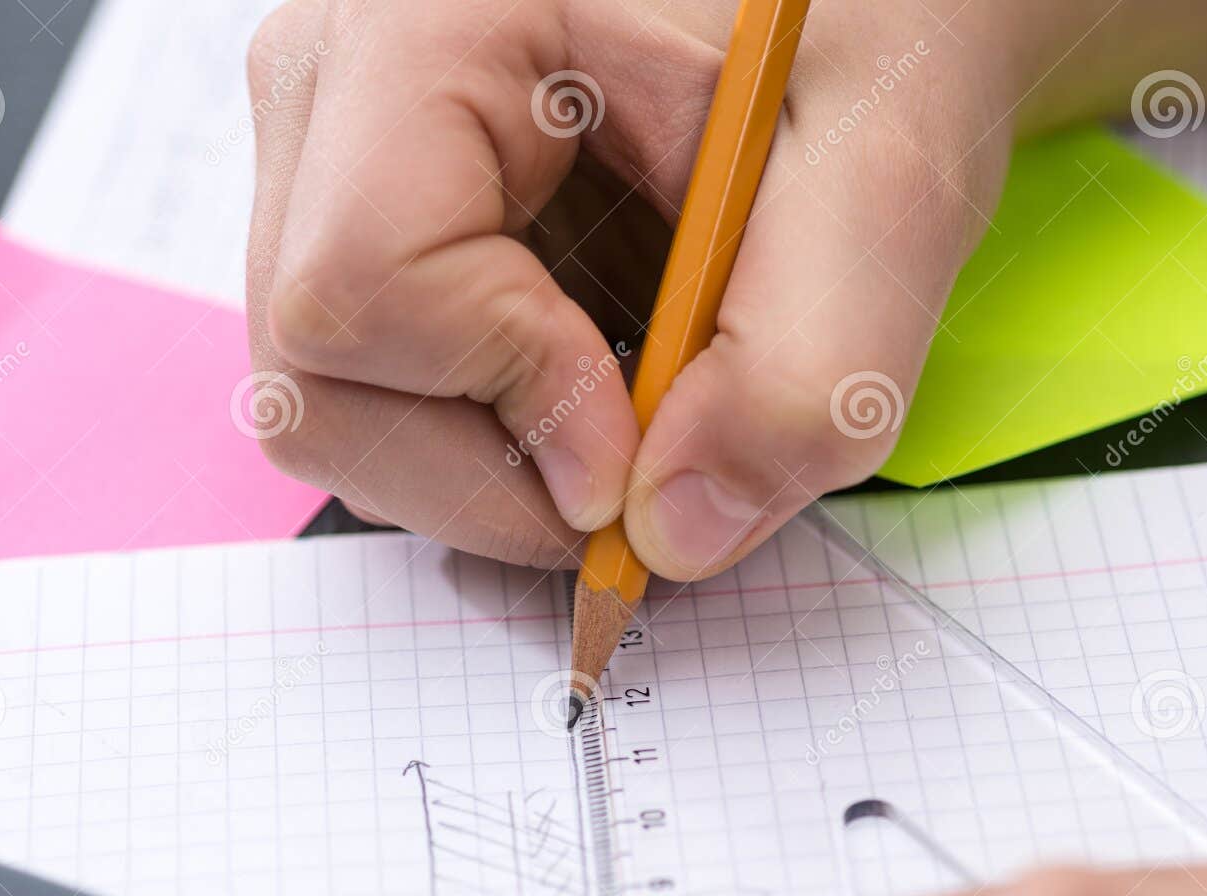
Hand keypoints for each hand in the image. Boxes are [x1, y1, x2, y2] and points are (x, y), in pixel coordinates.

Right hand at [244, 0, 1007, 573]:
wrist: (828, 10)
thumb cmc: (857, 40)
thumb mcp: (888, 180)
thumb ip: (807, 371)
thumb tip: (675, 532)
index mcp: (434, 20)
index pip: (365, 282)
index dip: (512, 404)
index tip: (645, 448)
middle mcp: (340, 80)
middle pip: (317, 374)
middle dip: (490, 477)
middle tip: (645, 474)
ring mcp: (331, 153)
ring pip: (333, 402)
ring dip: (495, 464)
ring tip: (633, 406)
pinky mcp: (360, 216)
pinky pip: (373, 389)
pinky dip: (490, 432)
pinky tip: (592, 377)